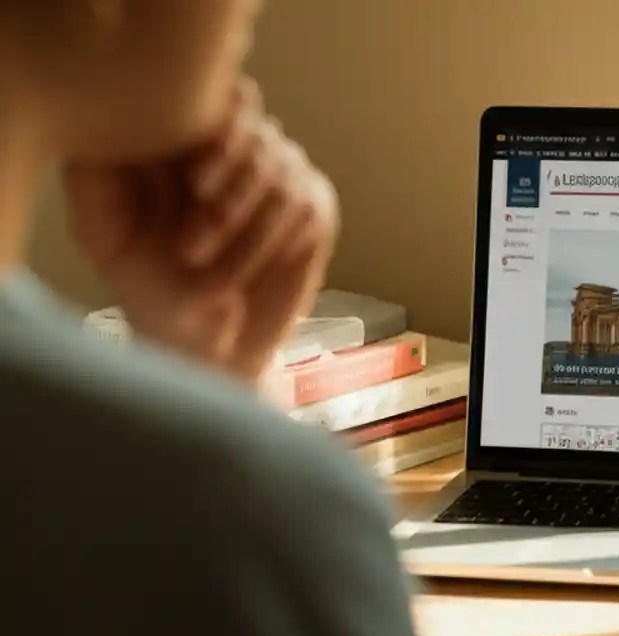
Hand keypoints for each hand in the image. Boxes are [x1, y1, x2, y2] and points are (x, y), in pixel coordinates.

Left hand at [66, 78, 338, 383]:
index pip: (220, 97)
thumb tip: (112, 127)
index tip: (195, 184)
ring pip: (283, 171)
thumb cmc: (150, 292)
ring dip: (247, 230)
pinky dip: (275, 243)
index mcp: (190, 141)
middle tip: (191, 252)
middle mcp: (240, 149)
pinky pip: (307, 206)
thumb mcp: (107, 236)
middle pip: (258, 133)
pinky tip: (253, 272)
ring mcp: (282, 176)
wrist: (208, 349)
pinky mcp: (314, 209)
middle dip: (229, 195)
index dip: (217, 130)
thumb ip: (97, 179)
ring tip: (214, 278)